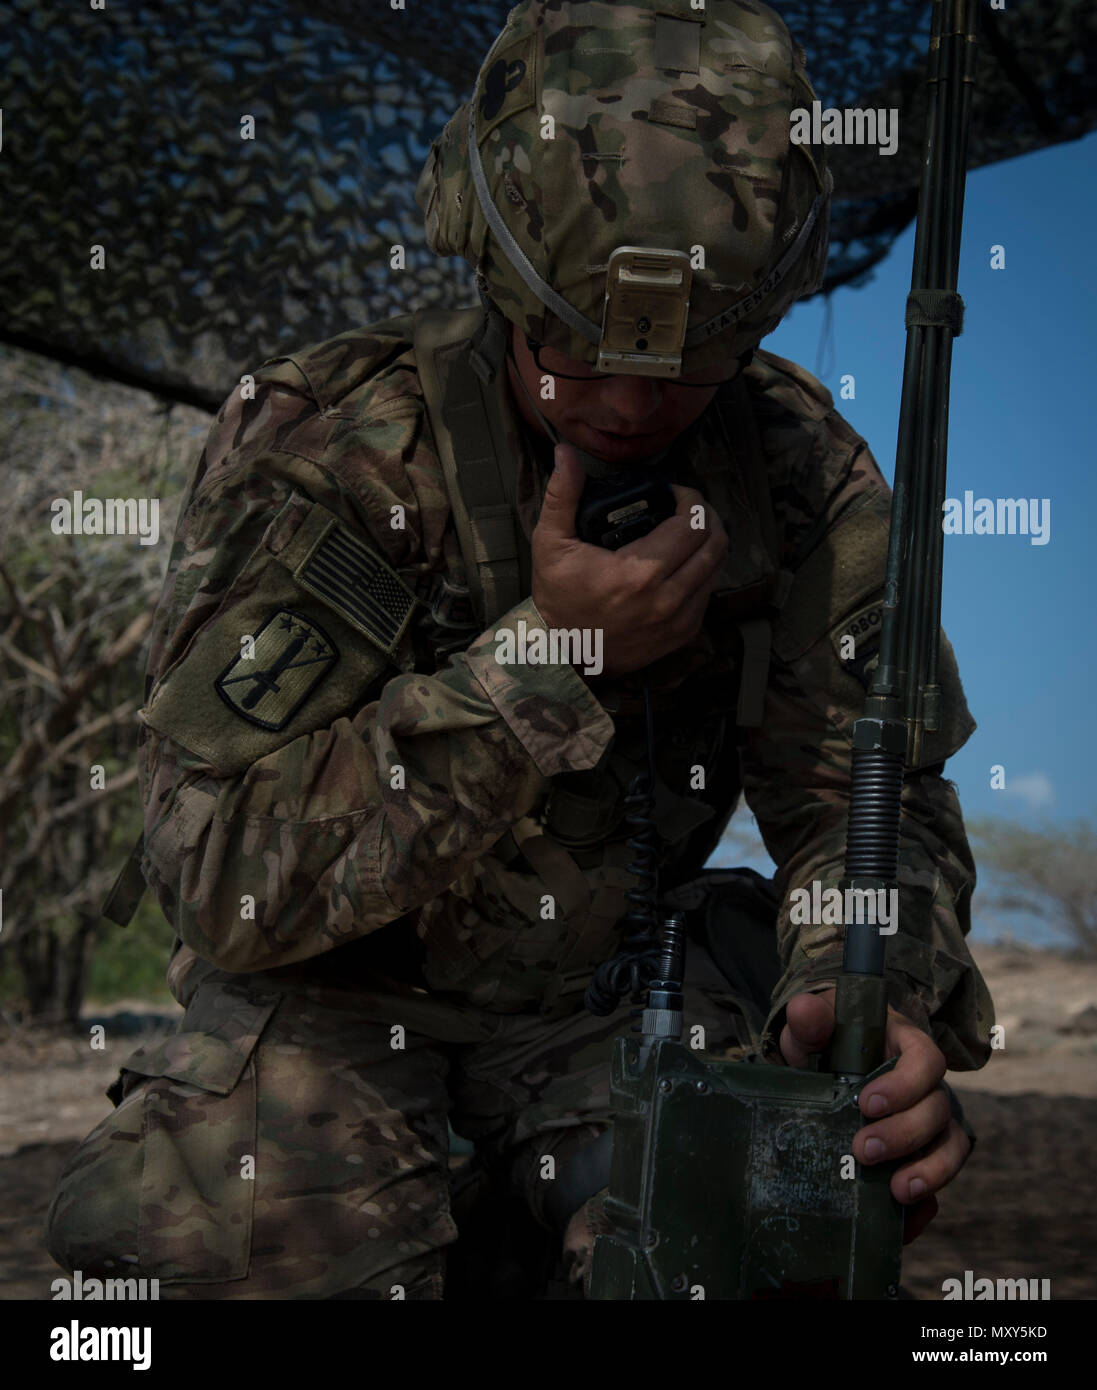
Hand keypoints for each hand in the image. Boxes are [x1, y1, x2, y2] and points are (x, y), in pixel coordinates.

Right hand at [531, 443, 727, 678]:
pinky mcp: (684, 633)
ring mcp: (680, 620)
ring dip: (709, 542)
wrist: (564, 653)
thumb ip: (562, 496)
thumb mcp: (550, 543)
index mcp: (640, 574)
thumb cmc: (558, 597)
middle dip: (706, 516)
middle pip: (715, 542)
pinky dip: (703, 570)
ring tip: (687, 530)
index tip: (674, 493)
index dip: (689, 498)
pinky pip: (709, 591)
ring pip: (718, 566)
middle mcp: (668, 599)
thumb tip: (565, 453)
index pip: (693, 523)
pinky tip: (683, 561)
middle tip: (686, 508)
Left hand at [780, 989, 971, 1244]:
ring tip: (897, 1192)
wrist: (824, 1068)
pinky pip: (938, 1181)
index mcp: (906, 1045)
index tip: (867, 1103)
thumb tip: (803, 1010)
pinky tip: (902, 1222)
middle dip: (905, 1133)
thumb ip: (810, 1020)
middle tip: (862, 1149)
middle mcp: (928, 1086)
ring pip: (951, 1147)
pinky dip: (926, 1203)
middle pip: (938, 1110)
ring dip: (930, 1172)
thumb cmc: (826, 1042)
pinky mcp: (925, 1155)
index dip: (905, 1084)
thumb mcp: (814, 1029)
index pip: (926, 1060)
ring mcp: (931, 1123)